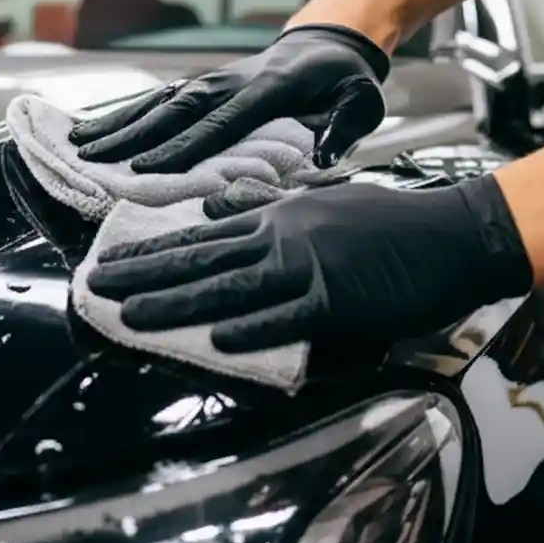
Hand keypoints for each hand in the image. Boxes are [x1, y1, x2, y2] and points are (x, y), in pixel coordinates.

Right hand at [69, 24, 390, 170]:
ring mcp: (208, 82)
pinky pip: (153, 101)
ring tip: (78, 146)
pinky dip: (120, 115)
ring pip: (156, 103)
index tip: (145, 167)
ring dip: (116, 125)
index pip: (218, 123)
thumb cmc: (342, 84)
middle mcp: (227, 83)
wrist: (325, 46)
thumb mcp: (360, 104)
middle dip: (132, 137)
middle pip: (174, 111)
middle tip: (93, 160)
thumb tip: (322, 159)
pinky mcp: (197, 87)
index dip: (181, 147)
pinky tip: (88, 130)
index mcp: (266, 91)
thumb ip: (341, 129)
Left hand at [87, 175, 533, 350]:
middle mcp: (281, 238)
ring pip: (229, 288)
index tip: (108, 261)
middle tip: (95, 287)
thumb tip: (215, 207)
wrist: (449, 233)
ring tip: (130, 315)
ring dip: (176, 304)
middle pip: (200, 260)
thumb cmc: (386, 222)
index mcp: (276, 217)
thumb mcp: (318, 202)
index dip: (150, 252)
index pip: (199, 237)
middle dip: (142, 275)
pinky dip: (250, 329)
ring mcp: (308, 268)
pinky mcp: (337, 300)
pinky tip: (214, 340)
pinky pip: (285, 318)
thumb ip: (265, 205)